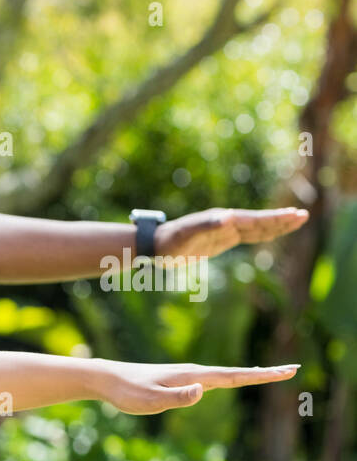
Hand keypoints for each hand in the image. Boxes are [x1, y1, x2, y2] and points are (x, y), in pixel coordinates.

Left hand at [94, 360, 298, 414]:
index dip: (261, 375)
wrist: (107, 378)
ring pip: (225, 375)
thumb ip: (176, 398)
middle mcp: (194, 373)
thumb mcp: (150, 400)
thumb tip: (203, 391)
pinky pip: (212, 379)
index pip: (234, 376)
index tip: (287, 371)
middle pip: (236, 373)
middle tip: (292, 369)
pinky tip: (230, 381)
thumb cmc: (127, 391)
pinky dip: (230, 378)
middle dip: (264, 373)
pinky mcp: (178, 380)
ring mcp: (187, 375)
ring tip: (270, 374)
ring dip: (249, 374)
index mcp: (193, 376)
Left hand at [155, 207, 307, 258]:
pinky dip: (261, 234)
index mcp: (223, 221)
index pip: (255, 220)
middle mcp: (226, 223)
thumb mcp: (187, 234)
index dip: (275, 218)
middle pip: (260, 222)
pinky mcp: (221, 240)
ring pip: (256, 228)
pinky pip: (246, 236)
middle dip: (281, 219)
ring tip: (296, 220)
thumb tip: (230, 217)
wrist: (156, 245)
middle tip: (304, 215)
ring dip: (275, 226)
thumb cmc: (170, 241)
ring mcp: (225, 231)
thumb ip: (208, 225)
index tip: (294, 215)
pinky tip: (270, 233)